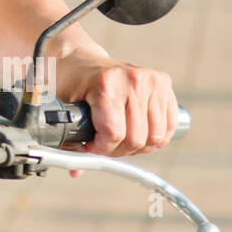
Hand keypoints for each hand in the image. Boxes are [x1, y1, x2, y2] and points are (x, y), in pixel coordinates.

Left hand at [52, 46, 178, 175]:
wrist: (80, 59)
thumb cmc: (70, 82)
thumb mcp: (63, 107)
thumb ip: (68, 139)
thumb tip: (76, 171)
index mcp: (107, 83)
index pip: (114, 134)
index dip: (102, 149)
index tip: (91, 147)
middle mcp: (133, 80)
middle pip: (136, 138)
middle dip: (118, 150)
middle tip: (104, 145)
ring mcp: (152, 80)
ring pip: (155, 136)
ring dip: (138, 146)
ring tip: (120, 140)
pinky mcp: (163, 82)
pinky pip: (168, 125)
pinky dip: (155, 137)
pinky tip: (138, 134)